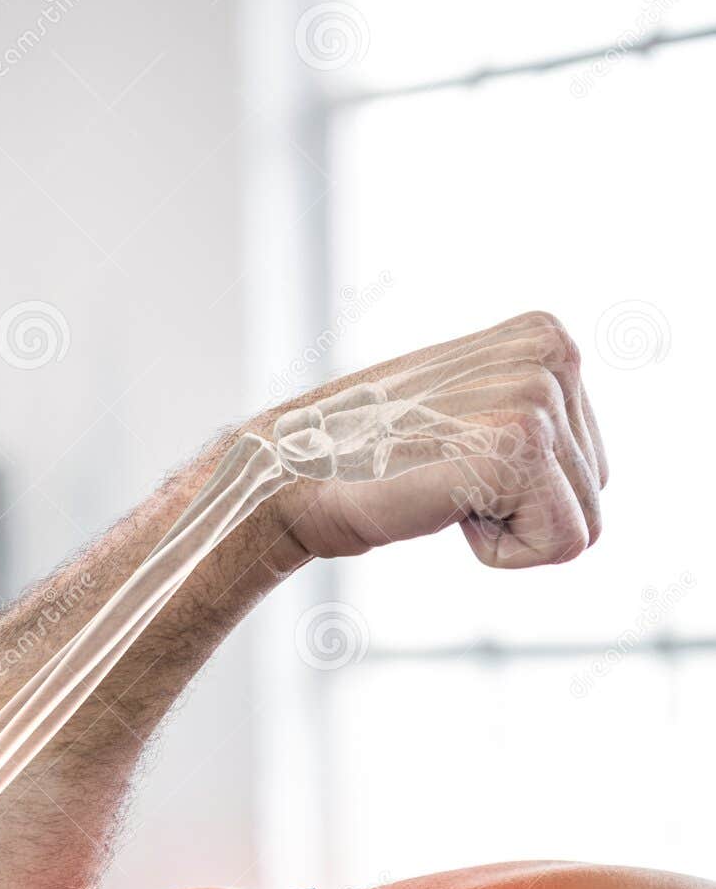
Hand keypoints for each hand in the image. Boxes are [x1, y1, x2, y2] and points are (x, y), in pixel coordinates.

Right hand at [260, 311, 607, 569]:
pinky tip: (445, 505)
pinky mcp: (520, 447)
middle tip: (442, 477)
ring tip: (440, 485)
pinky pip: (560, 545)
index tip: (452, 460)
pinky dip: (497, 551)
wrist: (293, 474)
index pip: (591, 462)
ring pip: (581, 523)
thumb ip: (529, 418)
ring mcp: (538, 396)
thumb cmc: (369, 460)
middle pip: (594, 491)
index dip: (520, 491)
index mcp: (548, 337)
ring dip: (504, 530)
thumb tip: (588, 470)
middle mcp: (552, 354)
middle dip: (520, 512)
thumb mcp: (466, 411)